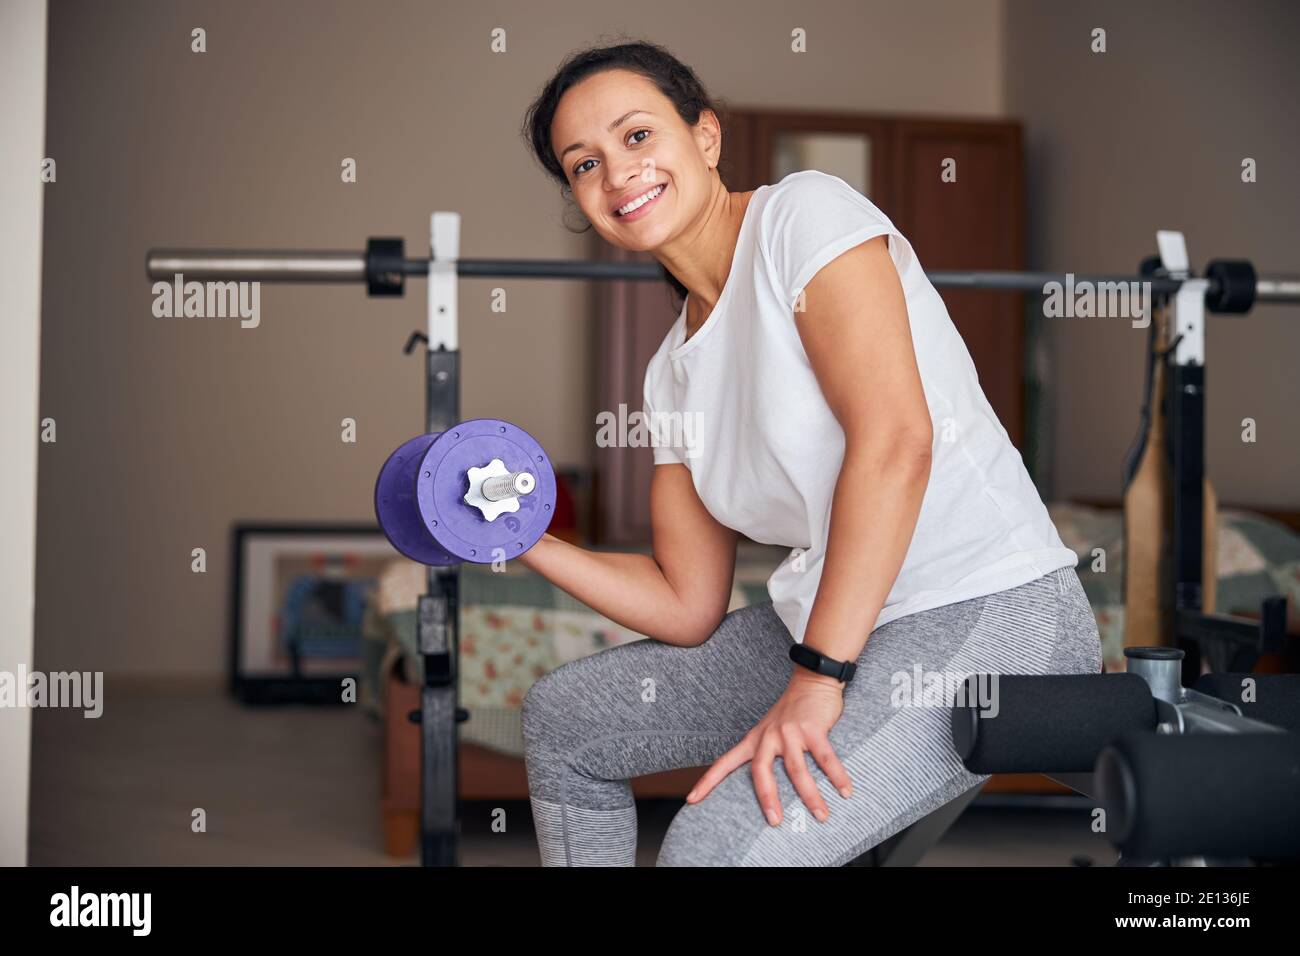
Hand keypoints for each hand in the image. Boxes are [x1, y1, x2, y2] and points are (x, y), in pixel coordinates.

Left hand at [684, 671, 853, 825]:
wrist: (812, 680)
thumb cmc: (792, 711)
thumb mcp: (770, 730)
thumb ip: (767, 754)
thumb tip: (769, 788)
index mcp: (754, 740)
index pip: (726, 762)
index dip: (708, 782)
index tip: (692, 799)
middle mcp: (768, 737)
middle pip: (761, 772)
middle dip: (767, 799)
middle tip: (774, 822)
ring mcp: (790, 732)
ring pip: (797, 771)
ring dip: (811, 796)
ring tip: (821, 816)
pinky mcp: (812, 729)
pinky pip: (826, 758)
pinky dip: (837, 776)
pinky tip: (845, 791)